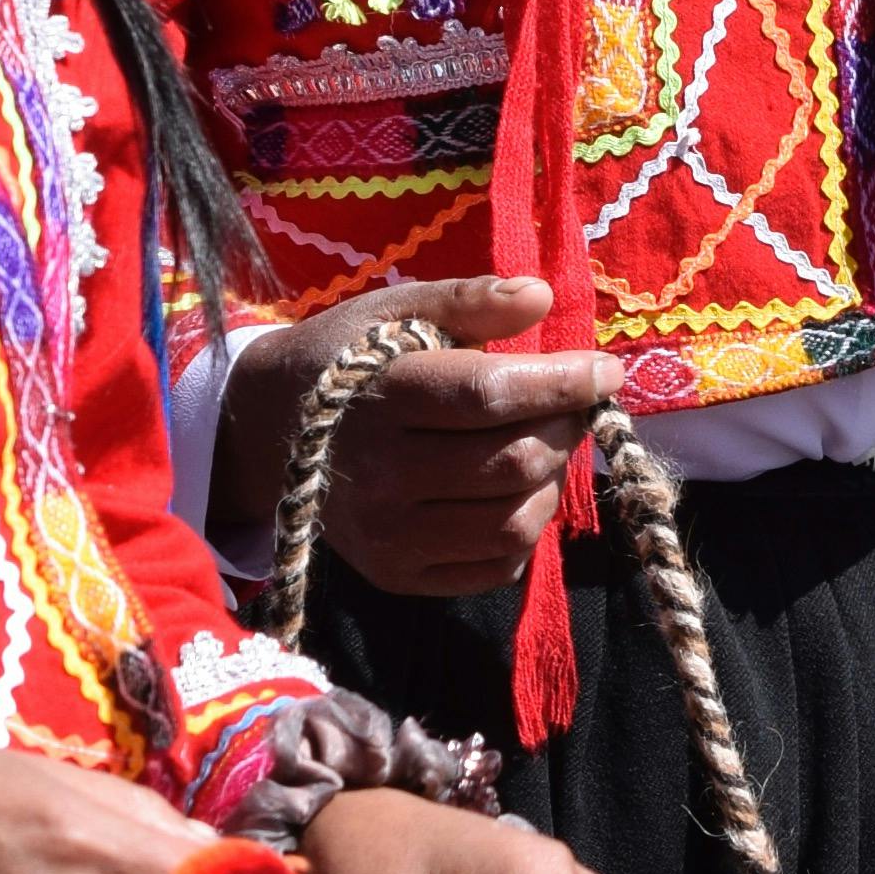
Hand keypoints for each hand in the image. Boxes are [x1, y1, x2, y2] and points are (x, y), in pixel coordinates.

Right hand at [215, 274, 612, 600]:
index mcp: (381, 397)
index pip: (489, 395)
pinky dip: (525, 530)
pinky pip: (494, 567)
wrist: (268, 430)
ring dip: (551, 482)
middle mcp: (379, 475)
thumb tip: (542, 297)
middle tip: (572, 406)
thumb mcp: (396, 311)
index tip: (606, 371)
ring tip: (543, 447)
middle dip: (566, 430)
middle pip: (512, 462)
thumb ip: (469, 301)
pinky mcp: (397, 576)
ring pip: (513, 523)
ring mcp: (387, 535)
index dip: (562, 383)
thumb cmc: (349, 359)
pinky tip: (512, 492)